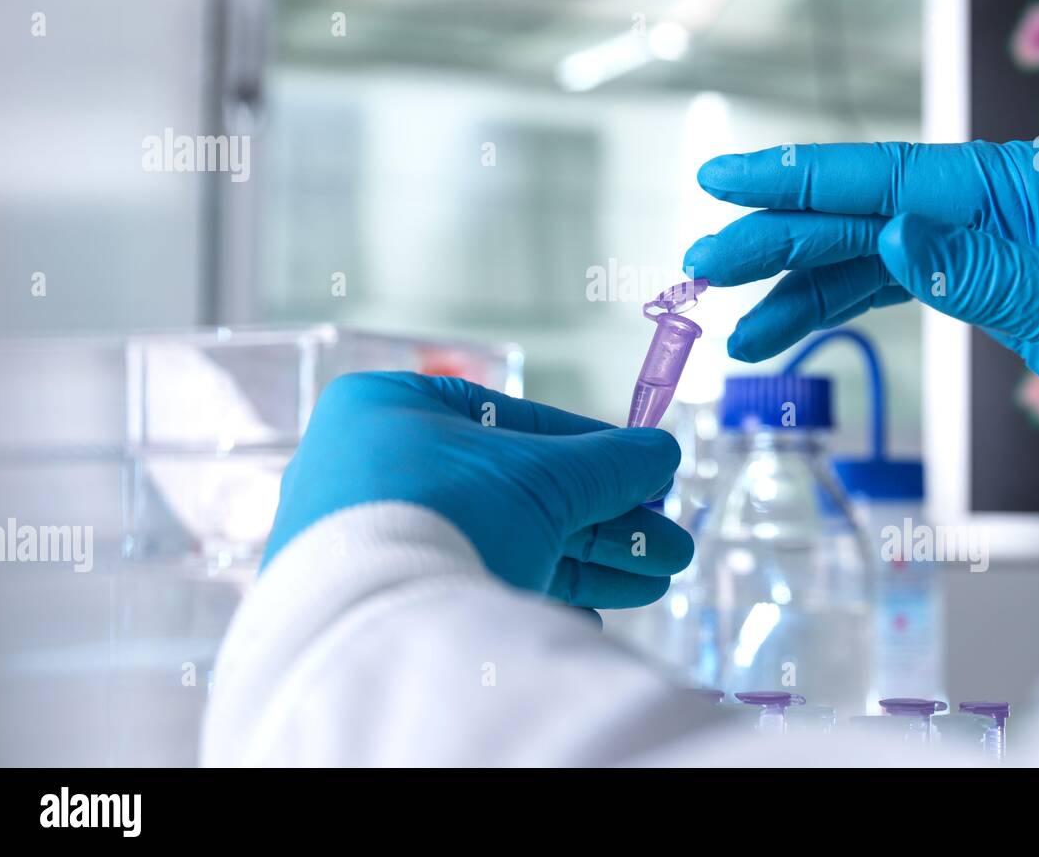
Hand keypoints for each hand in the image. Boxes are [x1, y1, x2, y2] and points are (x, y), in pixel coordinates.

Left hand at [264, 374, 688, 607]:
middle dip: (603, 520)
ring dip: (588, 561)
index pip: (510, 420)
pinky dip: (534, 595)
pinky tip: (591, 616)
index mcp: (389, 410)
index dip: (591, 448)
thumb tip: (662, 451)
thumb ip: (608, 462)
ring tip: (656, 579)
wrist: (372, 628)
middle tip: (667, 542)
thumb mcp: (542, 476)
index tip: (646, 471)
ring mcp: (373, 538)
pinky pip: (470, 586)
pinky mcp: (382, 599)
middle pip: (516, 490)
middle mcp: (372, 470)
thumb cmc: (447, 514)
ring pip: (502, 541)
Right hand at [683, 140, 1038, 449]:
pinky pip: (880, 292)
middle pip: (855, 215)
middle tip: (704, 262)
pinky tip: (780, 331)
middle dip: (776, 238)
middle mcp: (980, 206)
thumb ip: (990, 272)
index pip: (885, 176)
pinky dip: (827, 311)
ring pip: (856, 257)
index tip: (725, 178)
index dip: (798, 177)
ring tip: (732, 324)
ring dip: (791, 286)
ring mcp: (970, 246)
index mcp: (1013, 184)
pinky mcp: (968, 285)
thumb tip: (896, 239)